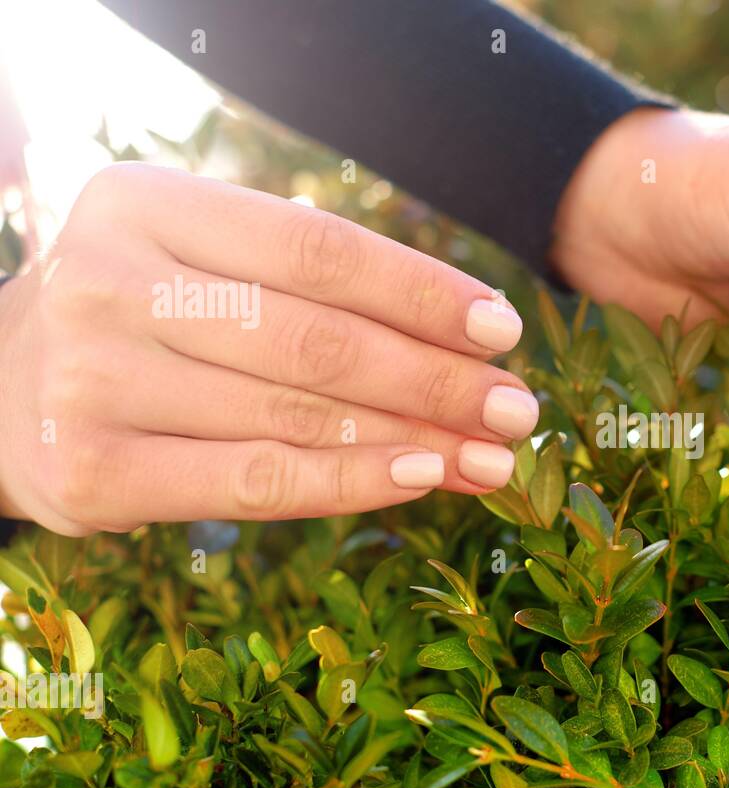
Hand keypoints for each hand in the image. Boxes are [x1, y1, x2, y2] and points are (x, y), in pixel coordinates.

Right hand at [0, 163, 537, 534]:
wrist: (0, 387)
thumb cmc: (143, 316)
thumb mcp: (205, 263)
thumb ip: (310, 286)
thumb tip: (469, 339)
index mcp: (145, 205)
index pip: (318, 250)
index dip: (423, 294)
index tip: (503, 330)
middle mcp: (109, 283)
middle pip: (318, 340)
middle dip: (437, 380)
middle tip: (516, 409)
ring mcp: (93, 379)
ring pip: (297, 417)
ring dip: (416, 440)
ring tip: (491, 456)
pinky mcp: (93, 471)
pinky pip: (257, 481)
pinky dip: (353, 482)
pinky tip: (422, 478)